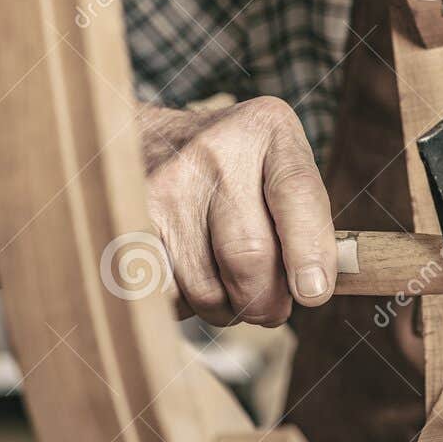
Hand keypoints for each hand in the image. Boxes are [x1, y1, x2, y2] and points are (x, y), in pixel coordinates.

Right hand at [143, 97, 336, 326]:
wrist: (150, 141)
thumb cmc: (233, 171)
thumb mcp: (278, 169)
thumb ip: (307, 221)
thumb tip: (312, 292)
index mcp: (267, 132)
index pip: (296, 193)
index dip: (308, 249)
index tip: (312, 292)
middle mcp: (215, 151)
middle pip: (249, 256)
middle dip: (266, 302)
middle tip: (271, 307)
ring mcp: (166, 183)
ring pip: (206, 289)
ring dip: (224, 309)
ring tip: (226, 285)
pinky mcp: (129, 219)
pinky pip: (165, 295)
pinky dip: (183, 306)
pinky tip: (187, 279)